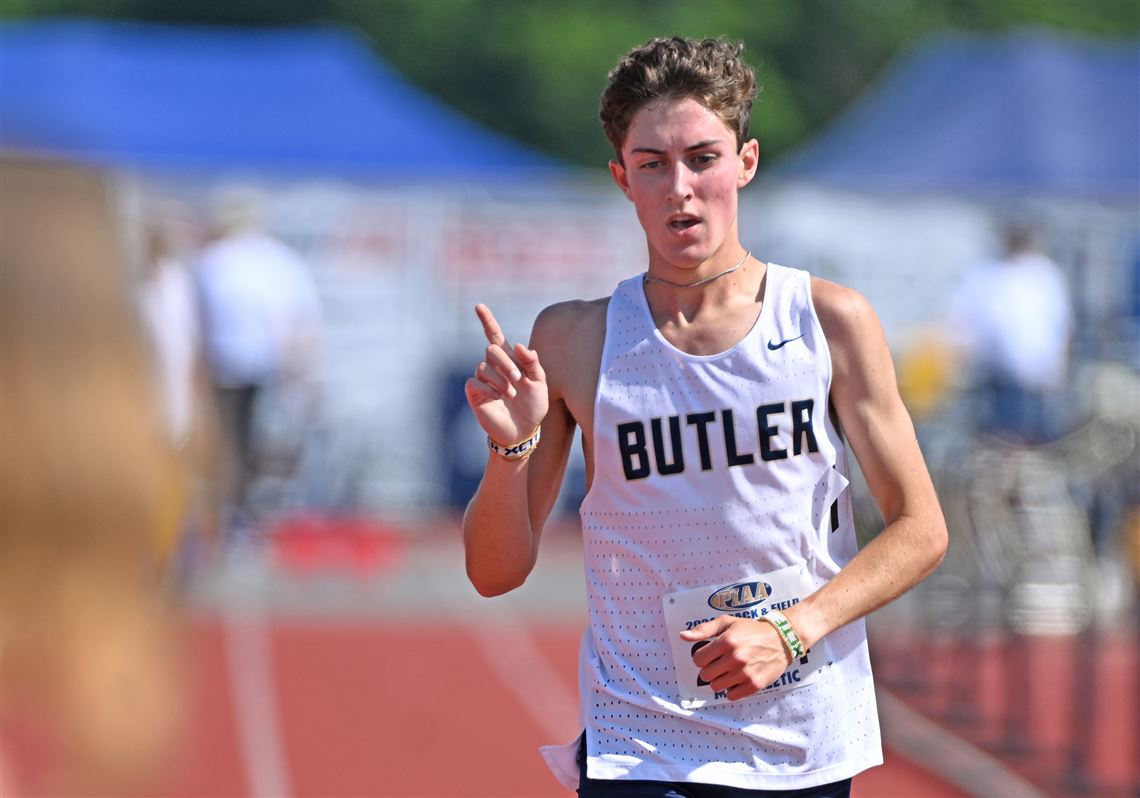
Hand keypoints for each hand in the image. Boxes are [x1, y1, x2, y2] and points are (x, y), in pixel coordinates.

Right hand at [465, 304, 548, 449]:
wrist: (525, 430)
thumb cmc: (534, 405)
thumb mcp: (540, 382)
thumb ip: (532, 363)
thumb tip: (519, 346)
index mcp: (509, 359)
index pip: (494, 335)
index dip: (487, 320)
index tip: (479, 306)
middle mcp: (493, 367)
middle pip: (490, 350)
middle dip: (505, 363)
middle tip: (516, 379)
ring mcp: (483, 380)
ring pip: (483, 367)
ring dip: (499, 380)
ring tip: (511, 394)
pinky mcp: (475, 393)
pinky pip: (475, 382)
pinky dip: (488, 389)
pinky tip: (498, 397)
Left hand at [680, 616, 791, 700]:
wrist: (781, 640)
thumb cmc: (751, 630)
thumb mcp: (727, 623)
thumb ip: (703, 630)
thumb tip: (683, 636)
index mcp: (726, 641)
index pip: (698, 660)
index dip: (702, 658)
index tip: (710, 655)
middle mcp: (735, 658)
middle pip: (705, 675)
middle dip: (709, 669)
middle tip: (720, 663)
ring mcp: (745, 673)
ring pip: (716, 687)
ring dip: (719, 680)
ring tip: (729, 671)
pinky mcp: (754, 685)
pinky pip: (731, 695)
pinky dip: (732, 689)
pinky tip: (737, 679)